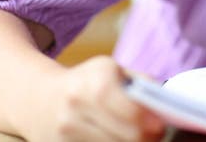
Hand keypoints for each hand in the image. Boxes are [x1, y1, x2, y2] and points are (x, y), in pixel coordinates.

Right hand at [28, 56, 165, 141]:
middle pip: (130, 138)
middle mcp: (77, 107)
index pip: (135, 113)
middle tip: (152, 135)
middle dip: (147, 139)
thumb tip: (168, 104)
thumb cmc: (86, 83)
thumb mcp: (113, 71)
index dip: (154, 124)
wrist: (37, 99)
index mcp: (96, 81)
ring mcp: (65, 133)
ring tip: (133, 137)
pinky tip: (113, 140)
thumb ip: (143, 84)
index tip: (160, 126)